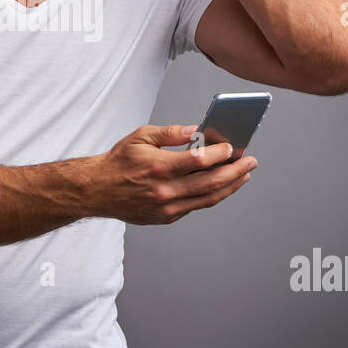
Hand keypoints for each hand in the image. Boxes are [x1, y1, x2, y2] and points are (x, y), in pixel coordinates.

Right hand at [90, 123, 256, 225]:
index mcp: (158, 167)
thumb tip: (197, 130)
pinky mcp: (166, 217)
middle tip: (250, 162)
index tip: (232, 147)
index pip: (198, 161)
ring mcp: (167, 207)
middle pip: (211, 183)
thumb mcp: (141, 136)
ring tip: (244, 176)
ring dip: (230, 186)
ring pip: (208, 199)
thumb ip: (170, 133)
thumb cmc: (119, 161)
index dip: (219, 154)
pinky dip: (212, 195)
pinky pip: (196, 206)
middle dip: (236, 171)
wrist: (97, 190)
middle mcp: (165, 190)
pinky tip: (222, 185)